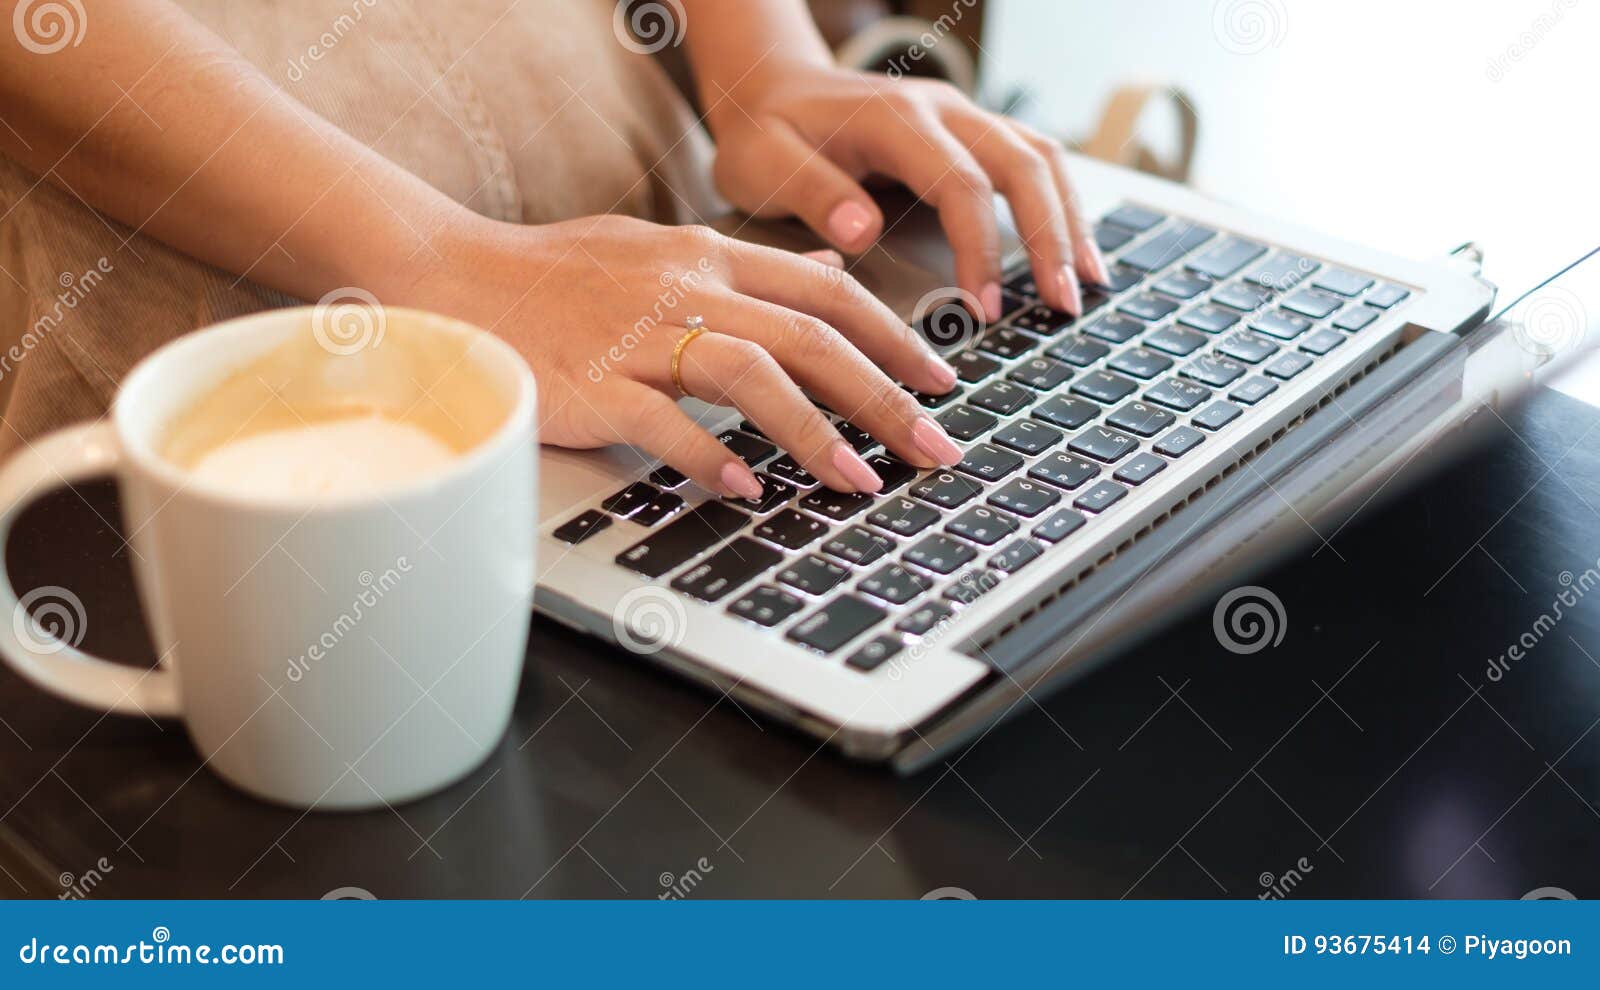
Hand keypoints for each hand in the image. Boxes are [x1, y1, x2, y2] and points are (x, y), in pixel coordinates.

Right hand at [397, 214, 964, 497]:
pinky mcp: (593, 383)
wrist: (457, 278)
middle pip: (810, 339)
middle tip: (934, 447)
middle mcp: (686, 288)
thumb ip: (751, 268)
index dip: (894, 337)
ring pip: (751, 376)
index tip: (941, 381)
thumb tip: (832, 274)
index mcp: (710, 256)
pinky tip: (749, 489)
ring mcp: (639, 335)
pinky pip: (663, 422)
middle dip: (885, 398)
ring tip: (860, 482)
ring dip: (816, 434)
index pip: (827, 292)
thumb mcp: (666, 248)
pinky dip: (711, 456)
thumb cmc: (562, 274)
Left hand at [707, 64, 1107, 320]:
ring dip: (1070, 218)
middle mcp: (942, 110)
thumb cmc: (764, 133)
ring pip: (1040, 157)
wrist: (769, 87)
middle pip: (1024, 164)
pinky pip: (1030, 161)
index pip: (963, 184)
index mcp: (895, 120)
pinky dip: (1059, 205)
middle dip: (1051, 235)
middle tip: (1064, 302)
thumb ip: (813, 194)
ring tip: (1086, 283)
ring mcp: (961, 118)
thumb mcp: (762, 164)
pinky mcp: (968, 134)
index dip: (982, 248)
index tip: (985, 308)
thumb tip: (863, 231)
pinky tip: (1070, 252)